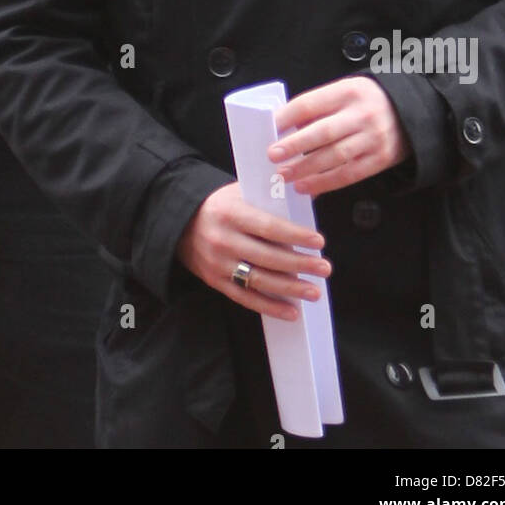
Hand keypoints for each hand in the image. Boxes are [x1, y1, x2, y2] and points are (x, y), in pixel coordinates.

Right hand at [176, 182, 331, 319]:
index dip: (295, 235)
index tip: (318, 241)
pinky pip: (246, 298)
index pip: (268, 227)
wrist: (179, 222)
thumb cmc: (218, 205)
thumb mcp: (238, 193)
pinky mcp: (215, 281)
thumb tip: (305, 199)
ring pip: (260, 281)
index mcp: (231, 214)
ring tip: (315, 292)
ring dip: (290, 288)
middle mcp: (223, 240)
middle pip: (268, 257)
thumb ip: (267, 197)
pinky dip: (270, 307)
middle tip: (325, 268)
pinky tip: (292, 312)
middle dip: (300, 264)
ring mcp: (218, 264)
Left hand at [269, 76, 408, 196]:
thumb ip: (318, 107)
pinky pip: (349, 174)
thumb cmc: (366, 101)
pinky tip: (307, 187)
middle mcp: (361, 115)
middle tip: (272, 155)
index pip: (310, 104)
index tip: (269, 128)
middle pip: (322, 132)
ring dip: (306, 169)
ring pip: (334, 157)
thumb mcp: (344, 91)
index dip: (286, 118)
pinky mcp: (380, 160)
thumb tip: (284, 129)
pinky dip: (325, 183)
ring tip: (284, 175)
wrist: (410, 112)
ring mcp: (372, 139)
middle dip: (294, 145)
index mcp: (347, 92)